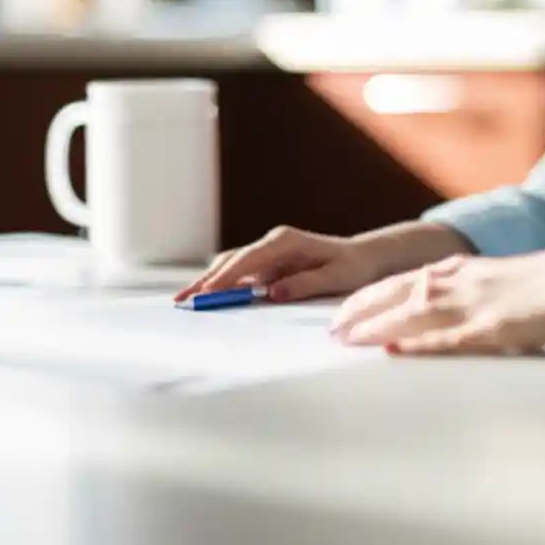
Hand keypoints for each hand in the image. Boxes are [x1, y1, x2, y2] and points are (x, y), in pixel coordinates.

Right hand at [175, 222, 472, 303]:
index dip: (226, 277)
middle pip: (230, 261)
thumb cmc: (352, 268)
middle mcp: (271, 243)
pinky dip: (220, 286)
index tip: (207, 292)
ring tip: (183, 302)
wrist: (363, 258)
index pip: (249, 259)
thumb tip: (272, 293)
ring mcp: (266, 254)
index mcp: (285, 241)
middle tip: (181, 301)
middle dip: (205, 281)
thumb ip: (305, 285)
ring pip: (229, 266)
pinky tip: (203, 300)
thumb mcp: (337, 278)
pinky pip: (238, 275)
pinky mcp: (266, 265)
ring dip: (207, 283)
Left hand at [330, 232, 544, 354]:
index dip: (372, 297)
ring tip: (344, 339)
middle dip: (360, 310)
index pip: (407, 281)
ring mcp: (482, 302)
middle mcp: (467, 281)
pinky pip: (454, 337)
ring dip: (377, 325)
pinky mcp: (502, 325)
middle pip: (399, 292)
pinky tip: (398, 353)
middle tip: (329, 329)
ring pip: (416, 312)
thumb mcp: (514, 284)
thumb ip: (484, 297)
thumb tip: (465, 316)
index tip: (344, 313)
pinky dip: (421, 345)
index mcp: (470, 270)